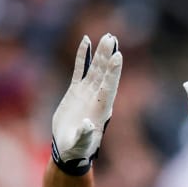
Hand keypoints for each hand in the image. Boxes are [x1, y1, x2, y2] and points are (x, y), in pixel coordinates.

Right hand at [51, 33, 122, 175]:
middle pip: (105, 74)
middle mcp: (97, 98)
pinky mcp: (76, 91)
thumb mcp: (80, 144)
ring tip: (107, 37)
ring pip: (95, 69)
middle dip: (109, 56)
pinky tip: (86, 42)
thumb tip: (88, 124)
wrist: (69, 149)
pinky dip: (84, 57)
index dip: (113, 72)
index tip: (118, 56)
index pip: (108, 87)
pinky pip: (80, 70)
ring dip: (101, 54)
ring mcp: (87, 93)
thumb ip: (85, 135)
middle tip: (112, 38)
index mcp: (101, 109)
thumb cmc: (77, 149)